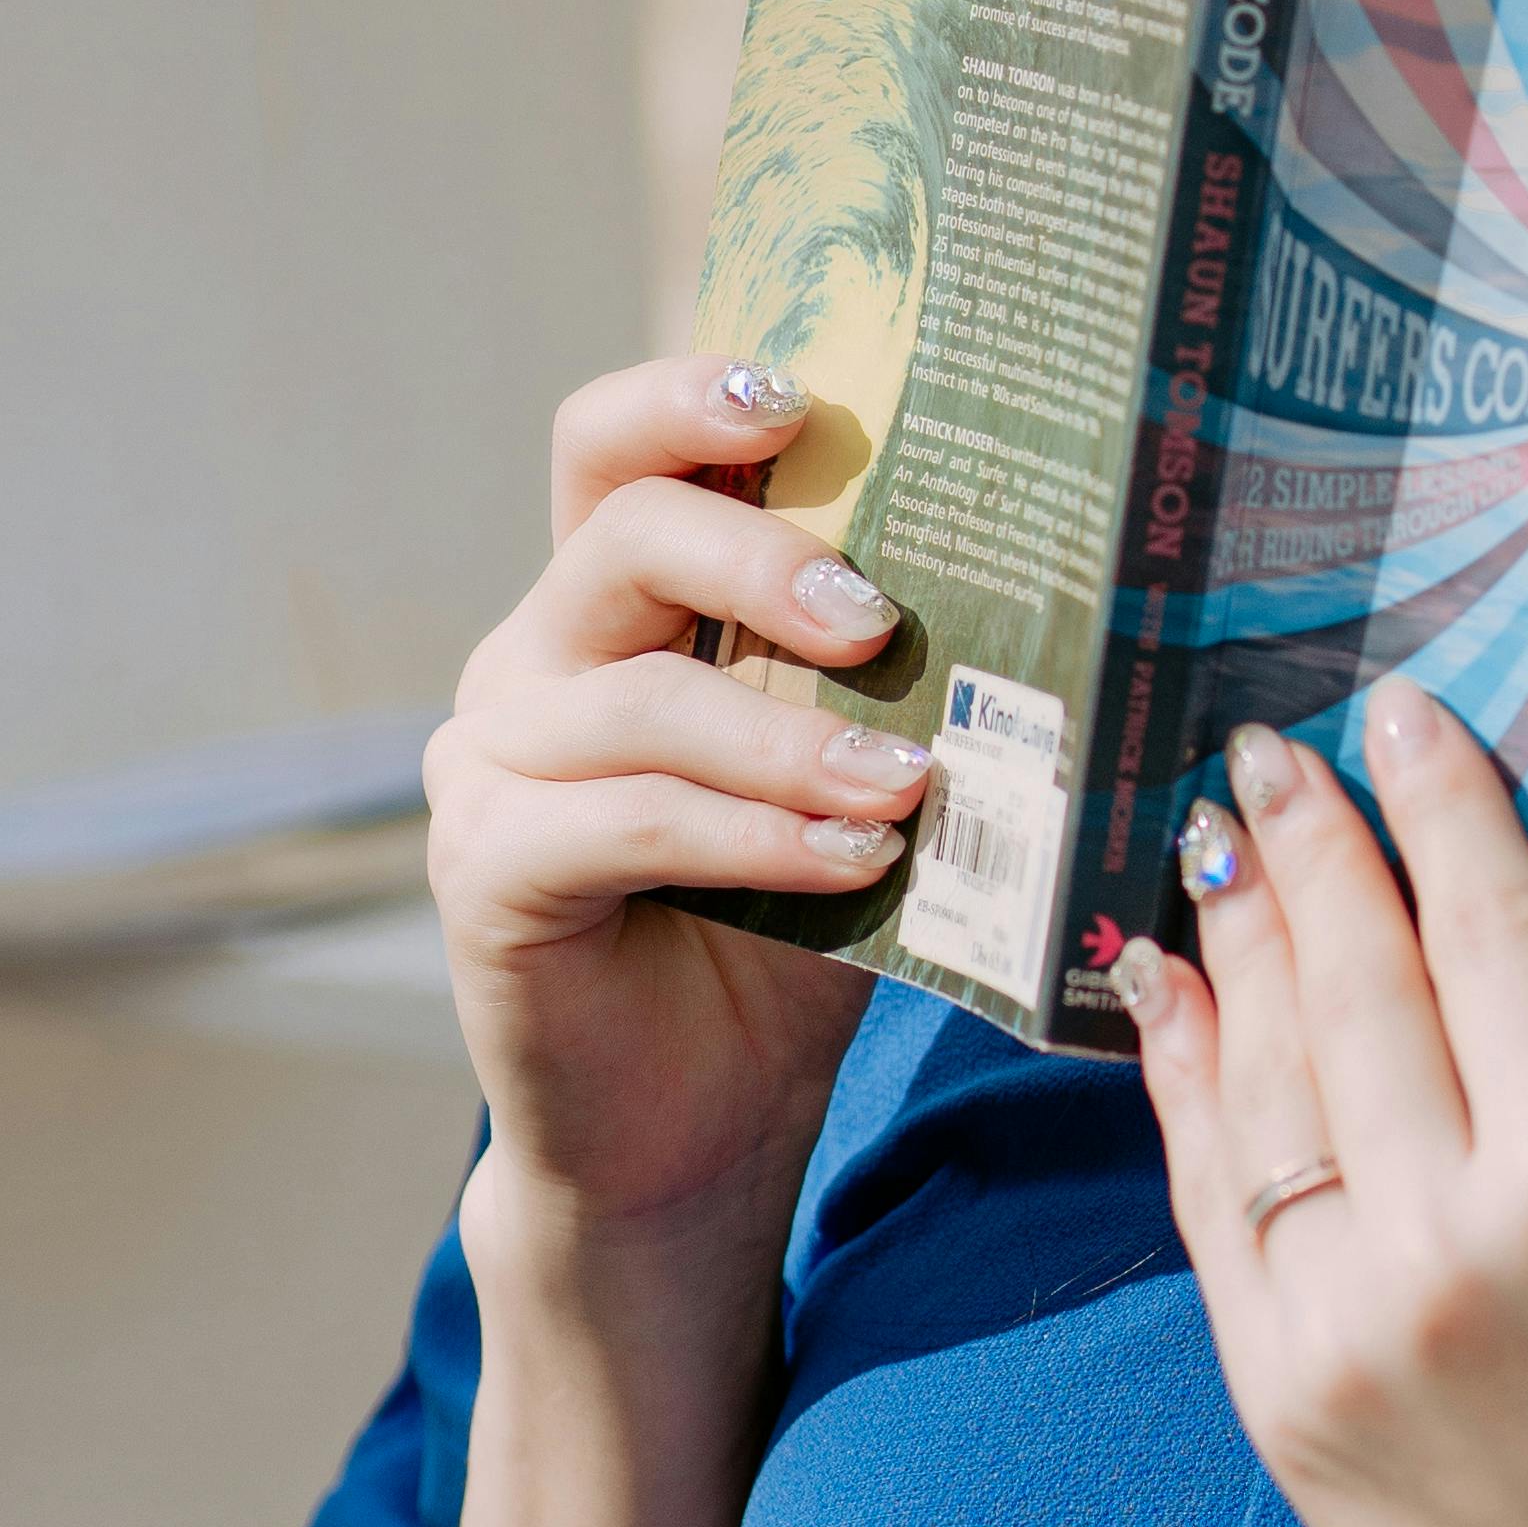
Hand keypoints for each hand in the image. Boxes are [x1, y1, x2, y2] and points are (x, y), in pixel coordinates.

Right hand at [426, 359, 927, 1258]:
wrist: (697, 1129)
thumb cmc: (783, 938)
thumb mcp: (845, 779)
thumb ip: (879, 685)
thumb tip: (1042, 586)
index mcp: (611, 608)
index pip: (612, 451)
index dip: (686, 397)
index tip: (796, 399)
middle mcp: (532, 663)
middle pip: (623, 536)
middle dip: (764, 562)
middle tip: (883, 620)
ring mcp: (491, 764)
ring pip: (637, 699)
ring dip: (789, 737)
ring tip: (908, 784)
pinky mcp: (484, 872)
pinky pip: (622, 821)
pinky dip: (750, 835)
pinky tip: (851, 860)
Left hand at [1116, 690, 1527, 1526]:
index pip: (1488, 930)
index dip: (1440, 806)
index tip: (1402, 715)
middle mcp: (1449, 1241)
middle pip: (1353, 982)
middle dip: (1313, 844)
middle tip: (1272, 753)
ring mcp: (1347, 1328)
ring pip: (1263, 1080)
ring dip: (1238, 940)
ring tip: (1219, 843)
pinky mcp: (1283, 1402)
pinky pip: (1207, 1204)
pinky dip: (1183, 1083)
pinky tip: (1174, 992)